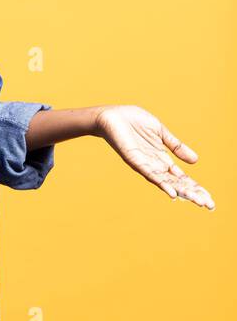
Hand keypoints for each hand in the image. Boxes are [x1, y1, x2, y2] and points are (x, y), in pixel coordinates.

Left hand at [94, 105, 214, 208]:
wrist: (111, 115)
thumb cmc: (133, 122)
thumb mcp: (161, 132)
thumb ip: (176, 146)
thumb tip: (195, 160)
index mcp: (161, 157)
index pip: (181, 176)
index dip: (195, 187)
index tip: (209, 199)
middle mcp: (153, 164)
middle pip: (176, 182)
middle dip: (193, 193)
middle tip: (209, 205)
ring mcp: (144, 163)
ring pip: (166, 181)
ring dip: (182, 191)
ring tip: (197, 201)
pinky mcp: (134, 159)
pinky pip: (149, 173)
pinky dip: (161, 183)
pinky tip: (172, 192)